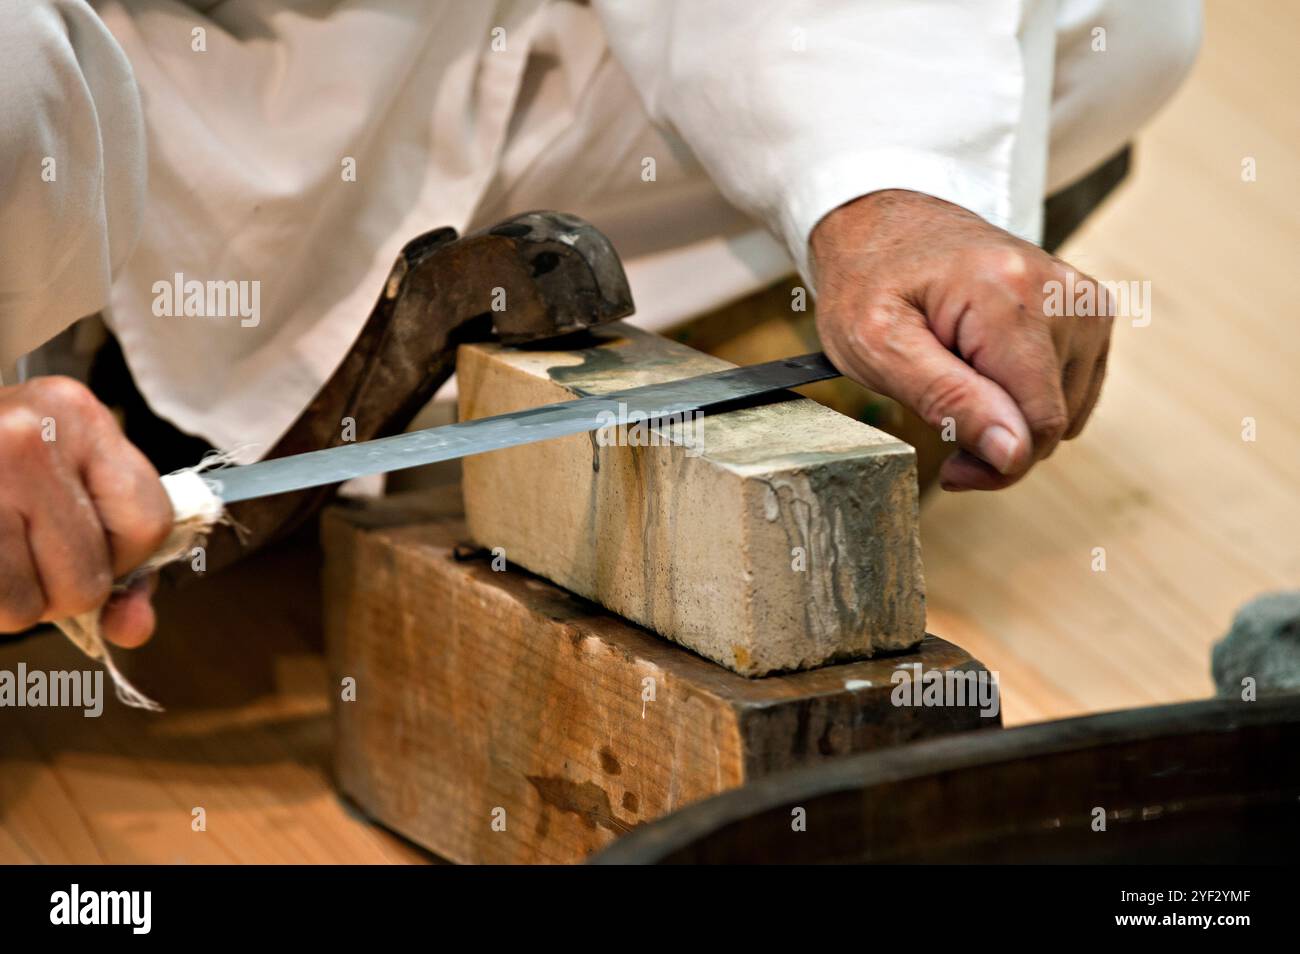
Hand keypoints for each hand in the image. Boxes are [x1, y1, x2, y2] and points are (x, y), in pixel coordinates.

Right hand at [0, 376, 172, 644]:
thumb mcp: (60, 489)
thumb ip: (114, 560)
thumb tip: (133, 628)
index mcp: (77, 415)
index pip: (150, 523)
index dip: (124, 557)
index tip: (85, 542)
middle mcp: (26, 436)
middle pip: (89, 577)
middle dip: (59, 589)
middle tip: (19, 550)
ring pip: (28, 605)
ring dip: (11, 602)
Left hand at [811, 189, 1113, 490]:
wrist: (881, 222)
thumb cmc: (868, 282)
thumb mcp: (877, 347)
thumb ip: (948, 400)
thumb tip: (1015, 453)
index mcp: (1010, 295)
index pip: (1039, 421)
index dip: (998, 465)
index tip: (951, 470)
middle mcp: (1062, 291)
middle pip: (1055, 421)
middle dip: (999, 442)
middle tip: (941, 421)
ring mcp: (1081, 298)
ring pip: (1068, 411)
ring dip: (1012, 420)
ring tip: (957, 384)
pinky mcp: (1087, 309)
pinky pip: (1073, 390)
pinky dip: (1029, 399)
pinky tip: (984, 373)